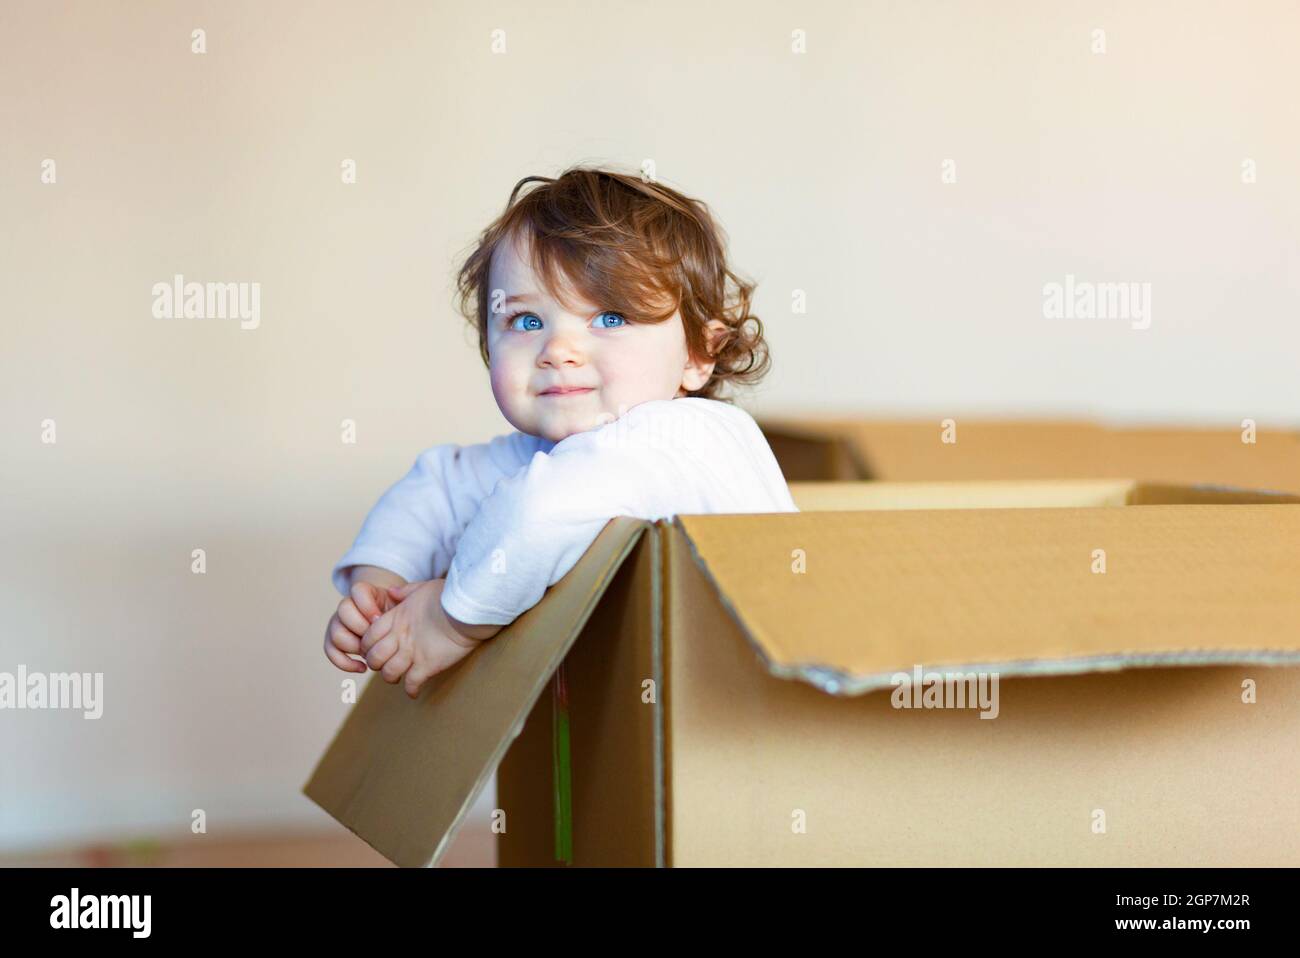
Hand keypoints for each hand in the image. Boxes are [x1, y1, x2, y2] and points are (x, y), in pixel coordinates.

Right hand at [323, 580, 396, 673]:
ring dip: (355, 646)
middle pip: (343, 611)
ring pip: (336, 634)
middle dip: (361, 627)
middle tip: (377, 638)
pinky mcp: (333, 641)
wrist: (387, 625)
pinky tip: (362, 668)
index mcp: (363, 593)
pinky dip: (345, 663)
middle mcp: (346, 606)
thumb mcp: (402, 602)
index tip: (380, 618)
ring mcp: (338, 623)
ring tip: (372, 653)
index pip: (357, 590)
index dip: (367, 606)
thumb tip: (393, 593)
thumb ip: (403, 596)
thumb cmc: (397, 613)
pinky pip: (331, 651)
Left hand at [359, 579, 486, 698]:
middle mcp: (400, 637)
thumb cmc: (448, 596)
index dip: (367, 646)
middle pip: (374, 658)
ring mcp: (412, 653)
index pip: (368, 637)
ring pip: (389, 673)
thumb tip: (391, 592)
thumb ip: (405, 591)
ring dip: (391, 678)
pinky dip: (411, 690)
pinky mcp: (427, 665)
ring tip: (398, 678)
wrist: (466, 610)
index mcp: (396, 618)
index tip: (375, 649)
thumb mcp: (424, 587)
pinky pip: (412, 683)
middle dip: (376, 664)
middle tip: (384, 665)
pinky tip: (414, 692)